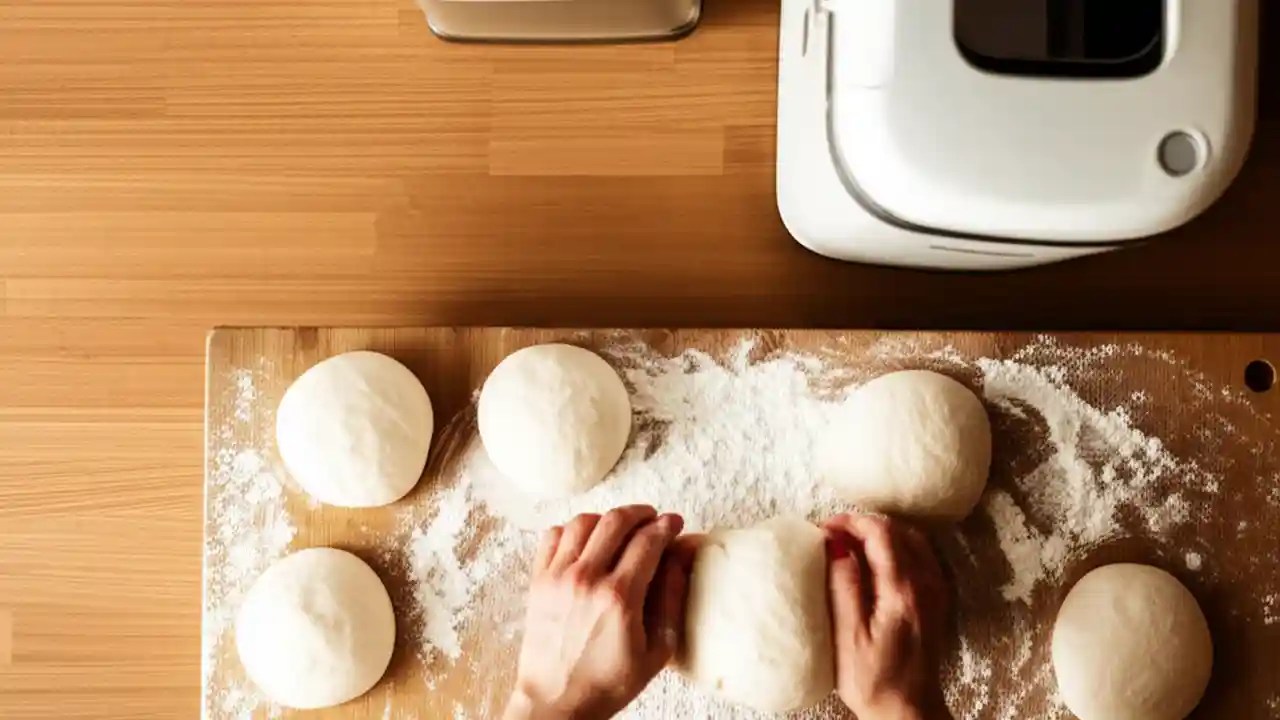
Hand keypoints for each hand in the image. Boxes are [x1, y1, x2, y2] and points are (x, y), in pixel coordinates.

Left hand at [504, 506, 693, 719]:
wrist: (556, 703)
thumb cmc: (609, 683)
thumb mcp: (657, 650)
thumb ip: (673, 598)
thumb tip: (682, 555)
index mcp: (620, 598)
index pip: (648, 540)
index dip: (666, 525)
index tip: (674, 523)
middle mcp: (586, 579)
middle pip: (616, 521)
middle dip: (640, 513)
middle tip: (651, 519)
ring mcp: (557, 577)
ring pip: (583, 521)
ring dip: (606, 519)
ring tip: (620, 529)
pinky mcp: (538, 581)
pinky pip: (553, 535)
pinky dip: (571, 530)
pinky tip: (586, 541)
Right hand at [823, 514, 951, 719]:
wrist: (909, 712)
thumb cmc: (873, 681)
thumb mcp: (848, 636)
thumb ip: (844, 586)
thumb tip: (836, 545)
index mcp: (903, 591)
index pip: (880, 533)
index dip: (850, 522)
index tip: (823, 528)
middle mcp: (926, 584)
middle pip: (898, 530)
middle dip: (863, 524)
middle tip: (831, 534)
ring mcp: (935, 590)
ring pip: (911, 538)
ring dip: (879, 533)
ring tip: (849, 543)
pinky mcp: (935, 599)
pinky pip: (919, 555)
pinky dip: (895, 546)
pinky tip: (874, 559)